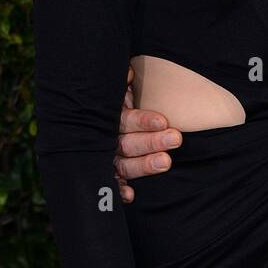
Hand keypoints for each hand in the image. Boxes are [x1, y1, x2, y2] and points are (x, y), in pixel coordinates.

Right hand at [113, 65, 182, 202]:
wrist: (91, 125)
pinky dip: (119, 191)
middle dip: (151, 141)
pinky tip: (130, 195)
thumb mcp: (119, 95)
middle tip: (176, 138)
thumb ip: (123, 87)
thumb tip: (129, 73)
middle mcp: (106, 140)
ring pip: (124, 164)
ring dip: (144, 165)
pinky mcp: (109, 176)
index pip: (126, 120)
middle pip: (127, 143)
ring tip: (166, 162)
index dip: (143, 121)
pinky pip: (113, 185)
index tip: (163, 121)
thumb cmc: (116, 108)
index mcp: (109, 120)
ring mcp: (106, 160)